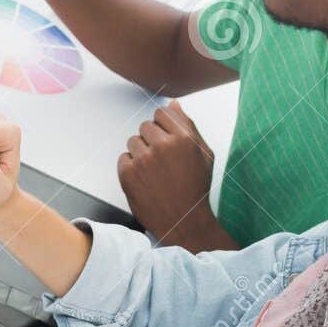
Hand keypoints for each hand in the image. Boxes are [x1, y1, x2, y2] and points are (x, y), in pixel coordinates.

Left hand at [117, 101, 217, 247]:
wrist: (183, 221)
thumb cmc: (195, 189)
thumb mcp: (204, 155)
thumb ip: (188, 126)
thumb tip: (173, 105)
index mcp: (184, 138)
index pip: (162, 113)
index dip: (164, 127)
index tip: (166, 140)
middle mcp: (163, 146)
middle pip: (145, 126)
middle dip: (152, 140)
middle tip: (162, 162)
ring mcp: (144, 159)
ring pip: (133, 141)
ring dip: (140, 153)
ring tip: (154, 172)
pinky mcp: (128, 173)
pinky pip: (123, 158)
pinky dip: (131, 168)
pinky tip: (145, 180)